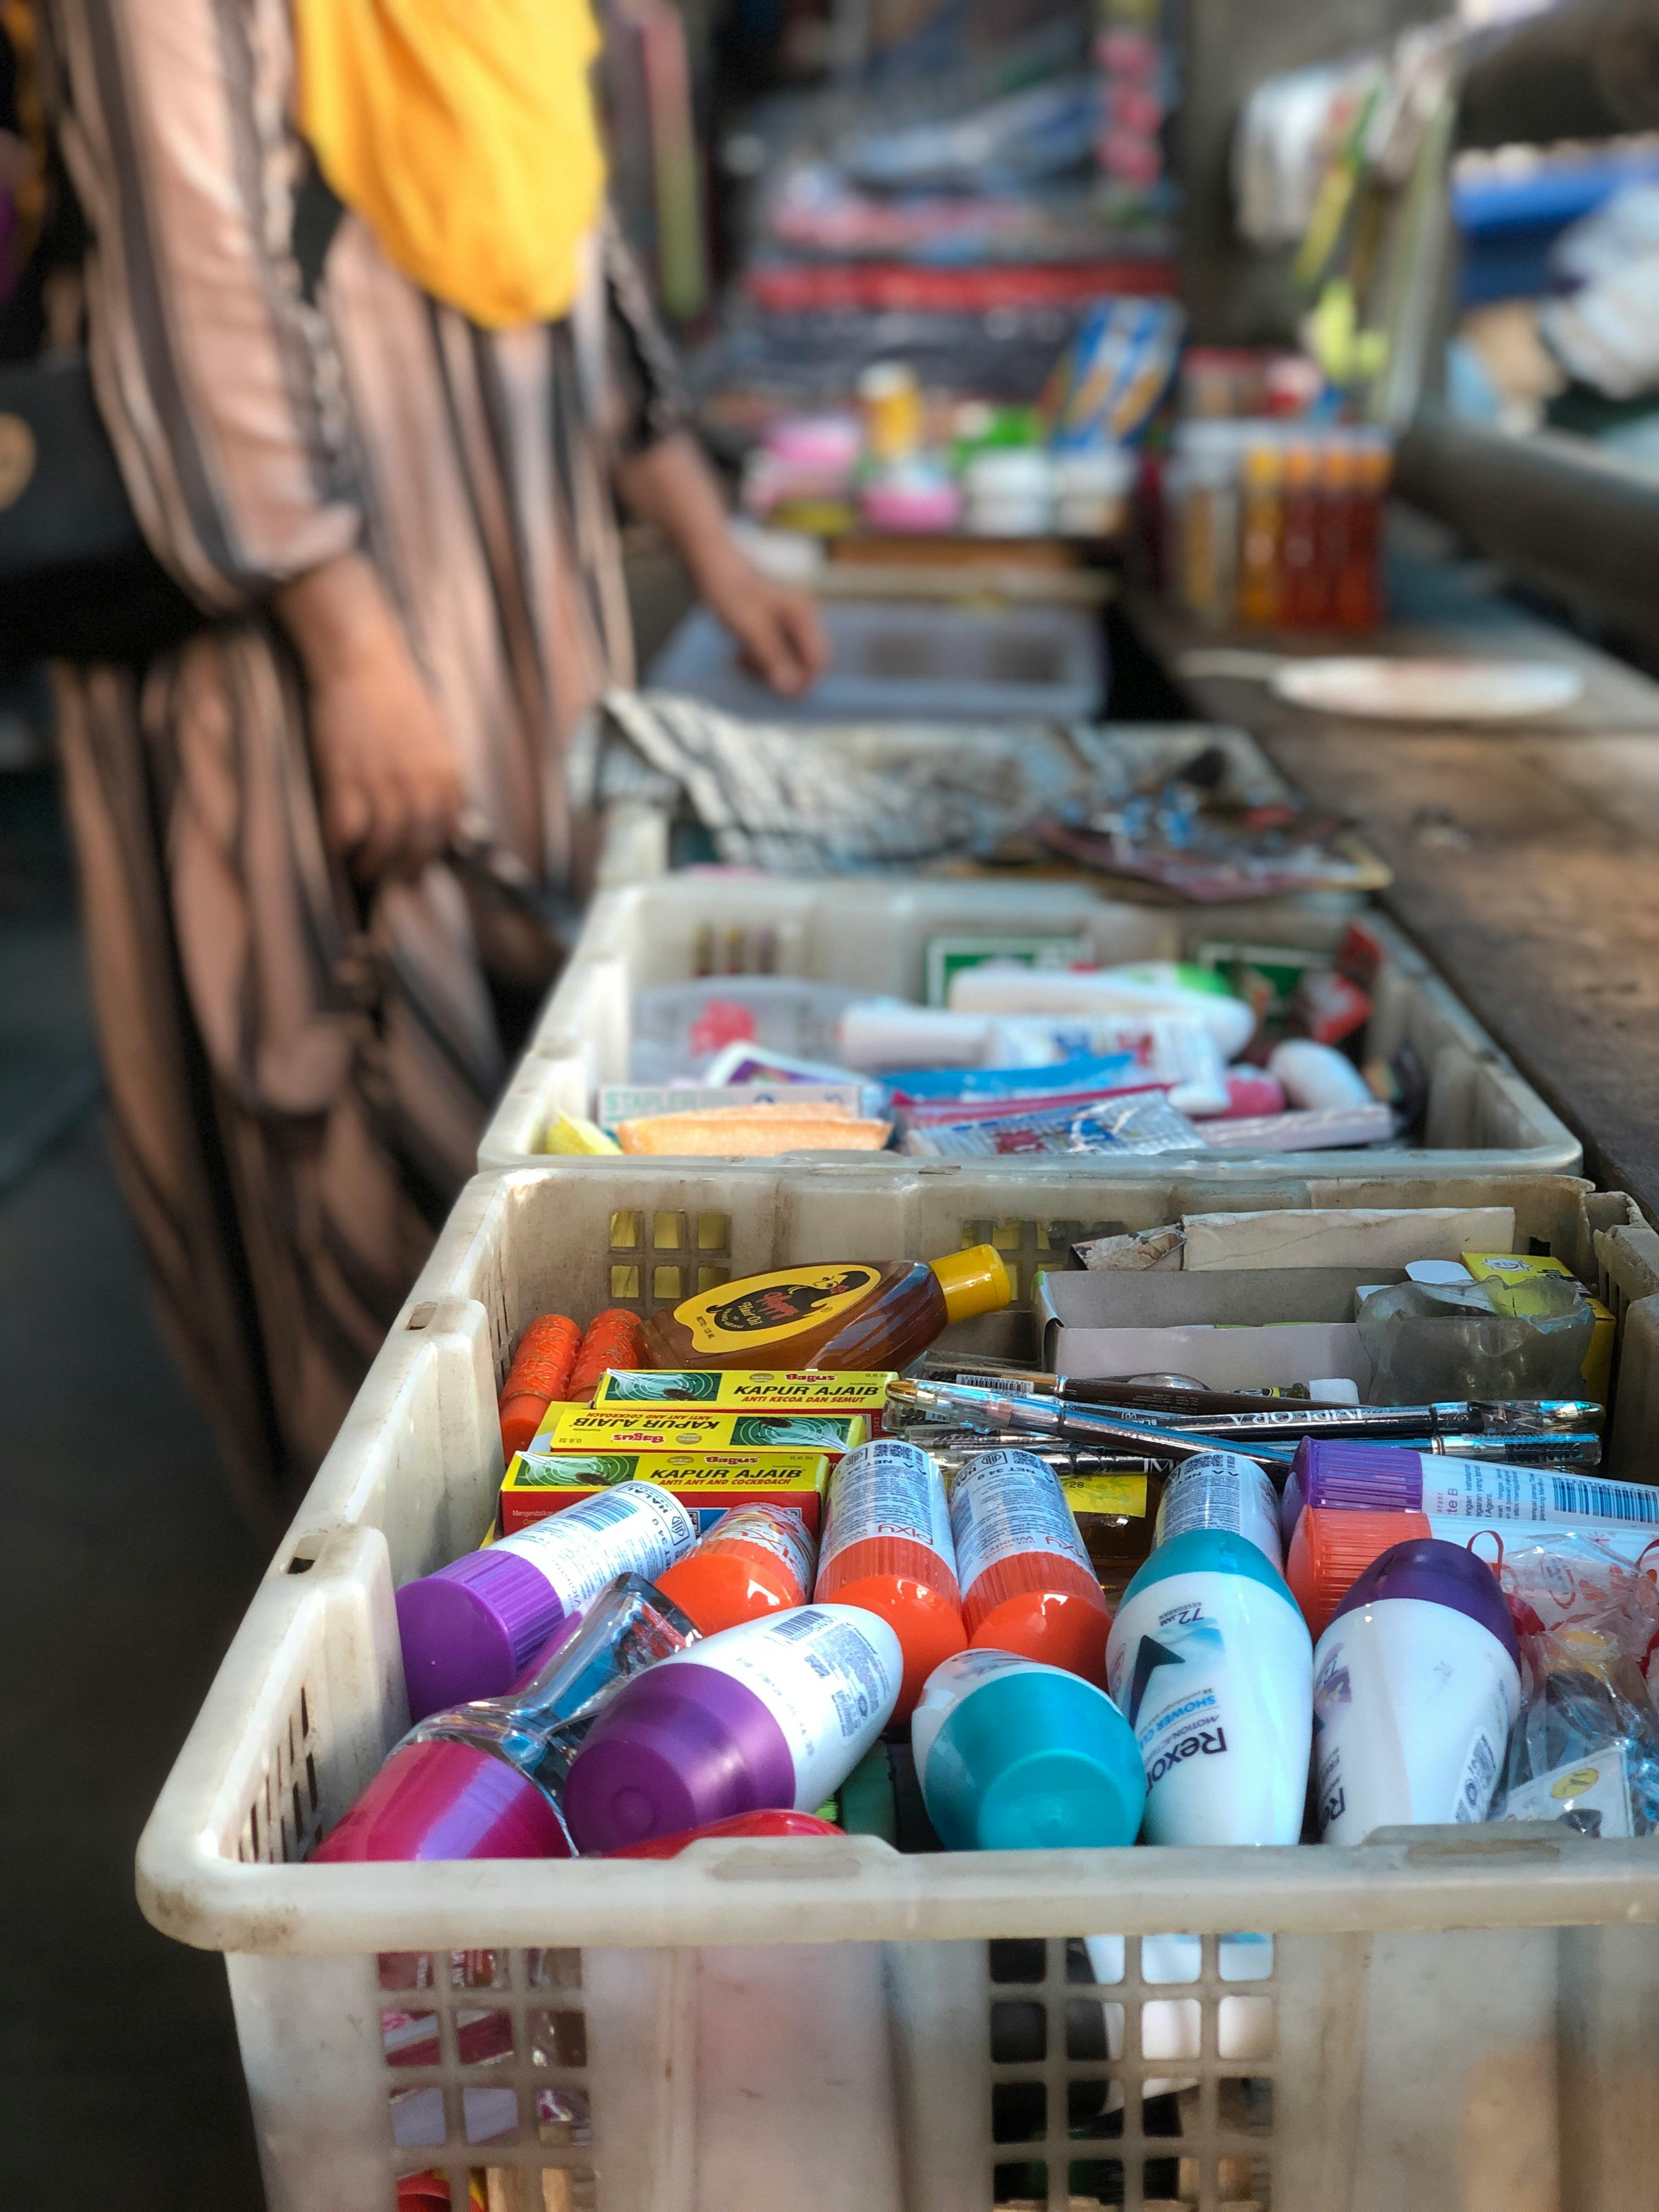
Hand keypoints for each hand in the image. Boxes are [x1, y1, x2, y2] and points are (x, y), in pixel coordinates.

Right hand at [276, 553, 462, 880]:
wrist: (361, 660)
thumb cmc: (394, 697)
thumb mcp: (433, 737)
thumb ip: (438, 776)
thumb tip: (437, 815)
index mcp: (446, 772)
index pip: (446, 830)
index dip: (429, 853)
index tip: (415, 864)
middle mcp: (420, 781)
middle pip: (418, 845)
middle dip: (403, 868)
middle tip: (388, 875)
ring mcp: (383, 780)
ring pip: (384, 844)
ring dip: (371, 864)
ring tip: (361, 869)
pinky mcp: (346, 776)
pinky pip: (347, 828)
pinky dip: (341, 845)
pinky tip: (337, 847)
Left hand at [697, 551, 829, 698]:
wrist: (708, 562)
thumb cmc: (729, 589)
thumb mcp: (749, 626)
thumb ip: (772, 657)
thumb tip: (792, 688)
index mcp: (803, 615)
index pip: (819, 660)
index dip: (803, 681)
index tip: (776, 692)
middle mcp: (801, 619)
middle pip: (803, 664)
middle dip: (779, 675)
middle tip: (749, 672)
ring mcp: (787, 623)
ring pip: (786, 662)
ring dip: (764, 670)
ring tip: (738, 663)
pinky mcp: (772, 626)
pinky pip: (773, 654)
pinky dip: (757, 661)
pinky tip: (738, 658)